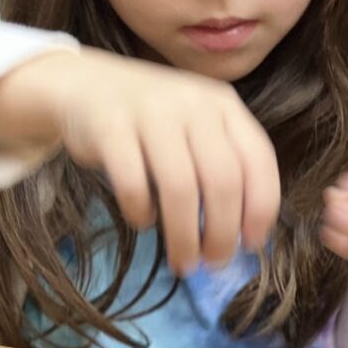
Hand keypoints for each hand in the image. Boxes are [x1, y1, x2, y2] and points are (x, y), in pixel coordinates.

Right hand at [0, 48, 280, 273]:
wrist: (87, 85)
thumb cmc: (152, 119)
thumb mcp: (196, 127)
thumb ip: (222, 163)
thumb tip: (243, 235)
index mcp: (223, 104)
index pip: (257, 161)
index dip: (261, 209)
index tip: (251, 245)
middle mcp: (192, 104)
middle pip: (222, 180)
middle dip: (222, 232)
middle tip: (213, 263)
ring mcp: (150, 113)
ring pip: (180, 187)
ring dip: (184, 235)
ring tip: (183, 261)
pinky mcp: (110, 127)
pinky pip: (133, 184)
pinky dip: (141, 212)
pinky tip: (143, 220)